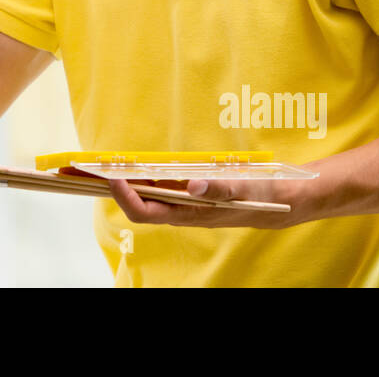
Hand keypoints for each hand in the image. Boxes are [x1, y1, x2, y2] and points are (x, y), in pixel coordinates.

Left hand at [105, 174, 317, 230]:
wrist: (279, 202)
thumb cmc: (259, 195)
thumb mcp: (242, 187)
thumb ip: (219, 187)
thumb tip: (192, 186)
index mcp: (190, 215)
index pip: (145, 212)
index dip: (124, 197)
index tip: (111, 176)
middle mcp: (183, 212)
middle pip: (140, 205)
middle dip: (118, 188)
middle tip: (99, 166)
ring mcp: (186, 205)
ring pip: (149, 197)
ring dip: (129, 182)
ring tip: (112, 163)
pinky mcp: (191, 195)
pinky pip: (160, 188)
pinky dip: (146, 177)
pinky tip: (139, 164)